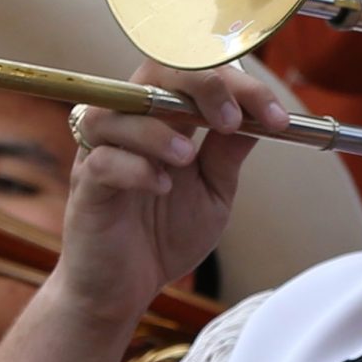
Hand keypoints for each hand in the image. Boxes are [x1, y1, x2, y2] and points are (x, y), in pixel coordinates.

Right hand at [53, 63, 272, 325]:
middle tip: (231, 120)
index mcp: (164, 120)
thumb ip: (228, 153)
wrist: (125, 290)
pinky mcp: (85, 186)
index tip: (275, 117)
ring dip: (158, 130)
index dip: (239, 84)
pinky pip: (101, 160)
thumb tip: (261, 116)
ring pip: (117, 112)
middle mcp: (130, 125)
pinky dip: (135, 167)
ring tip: (188, 158)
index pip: (197, 73)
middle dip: (201, 85)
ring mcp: (101, 152)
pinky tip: (161, 187)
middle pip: (155, 71)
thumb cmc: (163, 235)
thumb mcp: (212, 192)